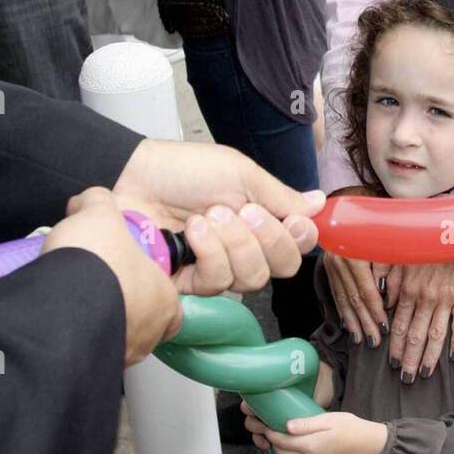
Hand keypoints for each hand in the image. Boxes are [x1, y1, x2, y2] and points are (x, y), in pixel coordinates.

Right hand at [42, 188, 181, 367]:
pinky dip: (84, 335)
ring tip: (84, 301)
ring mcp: (123, 354)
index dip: (154, 290)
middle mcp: (150, 334)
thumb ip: (101, 202)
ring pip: (120, 340)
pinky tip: (68, 317)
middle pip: (146, 324)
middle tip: (107, 287)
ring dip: (105, 322)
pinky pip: (93, 352)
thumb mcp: (101, 213)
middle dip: (127, 306)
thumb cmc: (96, 262)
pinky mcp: (94, 365)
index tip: (135, 279)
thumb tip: (89, 200)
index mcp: (166, 301)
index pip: (172, 303)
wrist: (61, 298)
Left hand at [112, 139, 325, 291]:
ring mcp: (219, 266)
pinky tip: (193, 232)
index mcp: (261, 218)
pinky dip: (210, 253)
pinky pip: (218, 283)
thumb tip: (320, 203)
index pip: (298, 243)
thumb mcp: (240, 173)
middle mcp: (246, 246)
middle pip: (282, 267)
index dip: (300, 237)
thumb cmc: (184, 169)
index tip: (293, 219)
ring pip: (252, 278)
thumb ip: (280, 196)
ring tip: (209, 216)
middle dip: (268, 238)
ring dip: (235, 243)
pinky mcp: (192, 283)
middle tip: (243, 210)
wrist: (133, 178)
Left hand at [242, 405, 387, 453]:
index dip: (270, 432)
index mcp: (309, 445)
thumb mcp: (329, 419)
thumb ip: (306, 424)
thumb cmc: (350, 428)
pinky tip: (295, 452)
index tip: (267, 424)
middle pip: (281, 453)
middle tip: (274, 430)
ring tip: (284, 439)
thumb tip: (286, 425)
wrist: (366, 446)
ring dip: (282, 452)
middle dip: (274, 442)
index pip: (280, 441)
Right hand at [321, 186, 388, 347]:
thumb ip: (388, 262)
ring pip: (343, 298)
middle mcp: (338, 259)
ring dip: (353, 321)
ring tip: (362, 339)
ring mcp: (331, 262)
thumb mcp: (389, 234)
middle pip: (353, 298)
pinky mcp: (328, 265)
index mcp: (353, 252)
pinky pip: (335, 292)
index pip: (365, 290)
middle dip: (365, 322)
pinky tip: (348, 325)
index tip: (385, 327)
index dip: (375, 311)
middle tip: (375, 341)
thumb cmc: (379, 214)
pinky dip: (342, 311)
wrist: (353, 197)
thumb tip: (389, 292)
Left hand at [387, 258, 453, 381]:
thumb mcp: (401, 256)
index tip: (392, 363)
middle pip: (416, 336)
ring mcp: (445, 299)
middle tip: (406, 379)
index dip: (396, 346)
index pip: (399, 326)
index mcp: (408, 290)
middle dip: (410, 359)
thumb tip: (381, 300)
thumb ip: (389, 278)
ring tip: (424, 374)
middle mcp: (425, 299)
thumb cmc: (427, 244)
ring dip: (429, 357)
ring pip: (435, 335)